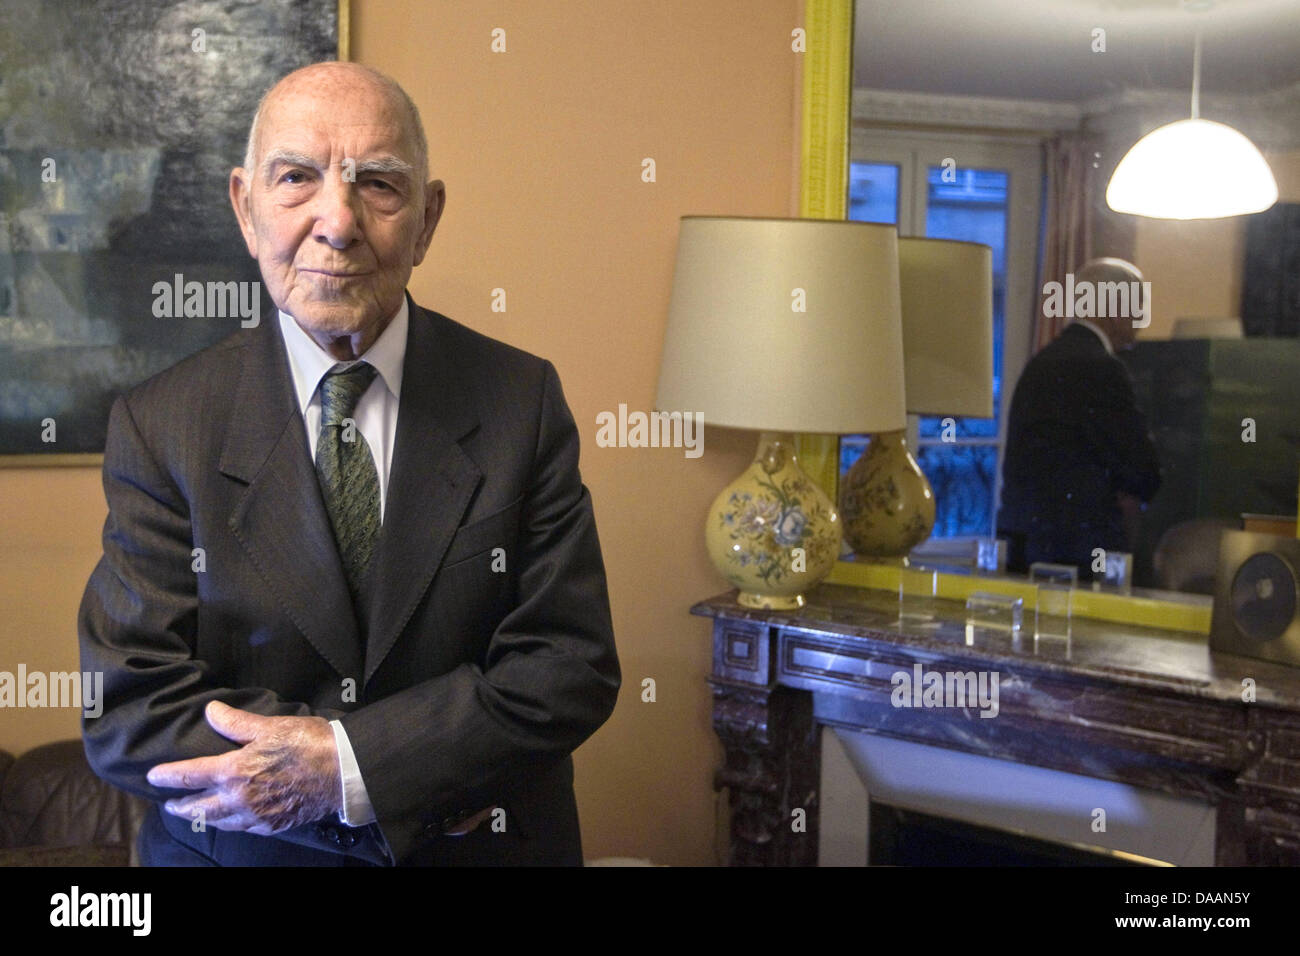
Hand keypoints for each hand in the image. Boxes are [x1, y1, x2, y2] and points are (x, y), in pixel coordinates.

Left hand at [146, 701, 340, 835]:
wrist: (342, 771)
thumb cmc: (309, 744)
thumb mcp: (270, 725)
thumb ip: (236, 722)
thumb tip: (211, 711)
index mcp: (235, 772)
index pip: (190, 775)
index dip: (168, 775)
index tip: (153, 776)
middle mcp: (239, 799)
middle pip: (198, 808)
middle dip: (180, 806)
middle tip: (170, 804)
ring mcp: (256, 816)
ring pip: (218, 822)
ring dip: (203, 817)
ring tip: (197, 813)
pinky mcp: (273, 824)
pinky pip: (243, 828)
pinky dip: (230, 823)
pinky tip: (232, 819)